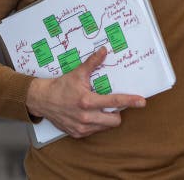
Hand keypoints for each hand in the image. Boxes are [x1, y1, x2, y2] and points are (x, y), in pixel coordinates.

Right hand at [25, 46, 145, 138]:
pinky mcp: (77, 134)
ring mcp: (82, 128)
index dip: (130, 101)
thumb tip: (104, 50)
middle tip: (112, 105)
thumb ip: (93, 62)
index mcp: (87, 101)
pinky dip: (97, 124)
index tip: (141, 101)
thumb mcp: (78, 73)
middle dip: (117, 113)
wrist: (42, 100)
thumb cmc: (61, 86)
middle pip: (115, 120)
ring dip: (107, 118)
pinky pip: (95, 131)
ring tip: (100, 108)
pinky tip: (90, 115)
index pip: (114, 101)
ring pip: (106, 127)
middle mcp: (86, 117)